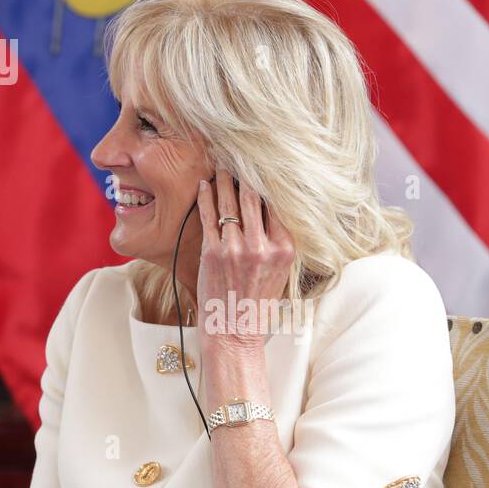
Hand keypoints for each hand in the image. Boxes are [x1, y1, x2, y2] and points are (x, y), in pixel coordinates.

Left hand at [195, 168, 295, 351]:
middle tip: (237, 156)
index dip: (267, 182)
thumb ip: (278, 241)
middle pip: (254, 198)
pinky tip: (203, 185)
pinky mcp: (211, 252)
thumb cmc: (256, 301)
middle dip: (245, 174)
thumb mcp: (280, 271)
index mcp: (285, 249)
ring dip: (223, 181)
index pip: (277, 205)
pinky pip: (208, 216)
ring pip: (229, 203)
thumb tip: (271, 207)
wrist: (234, 331)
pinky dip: (205, 197)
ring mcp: (235, 249)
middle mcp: (262, 247)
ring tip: (221, 166)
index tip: (259, 166)